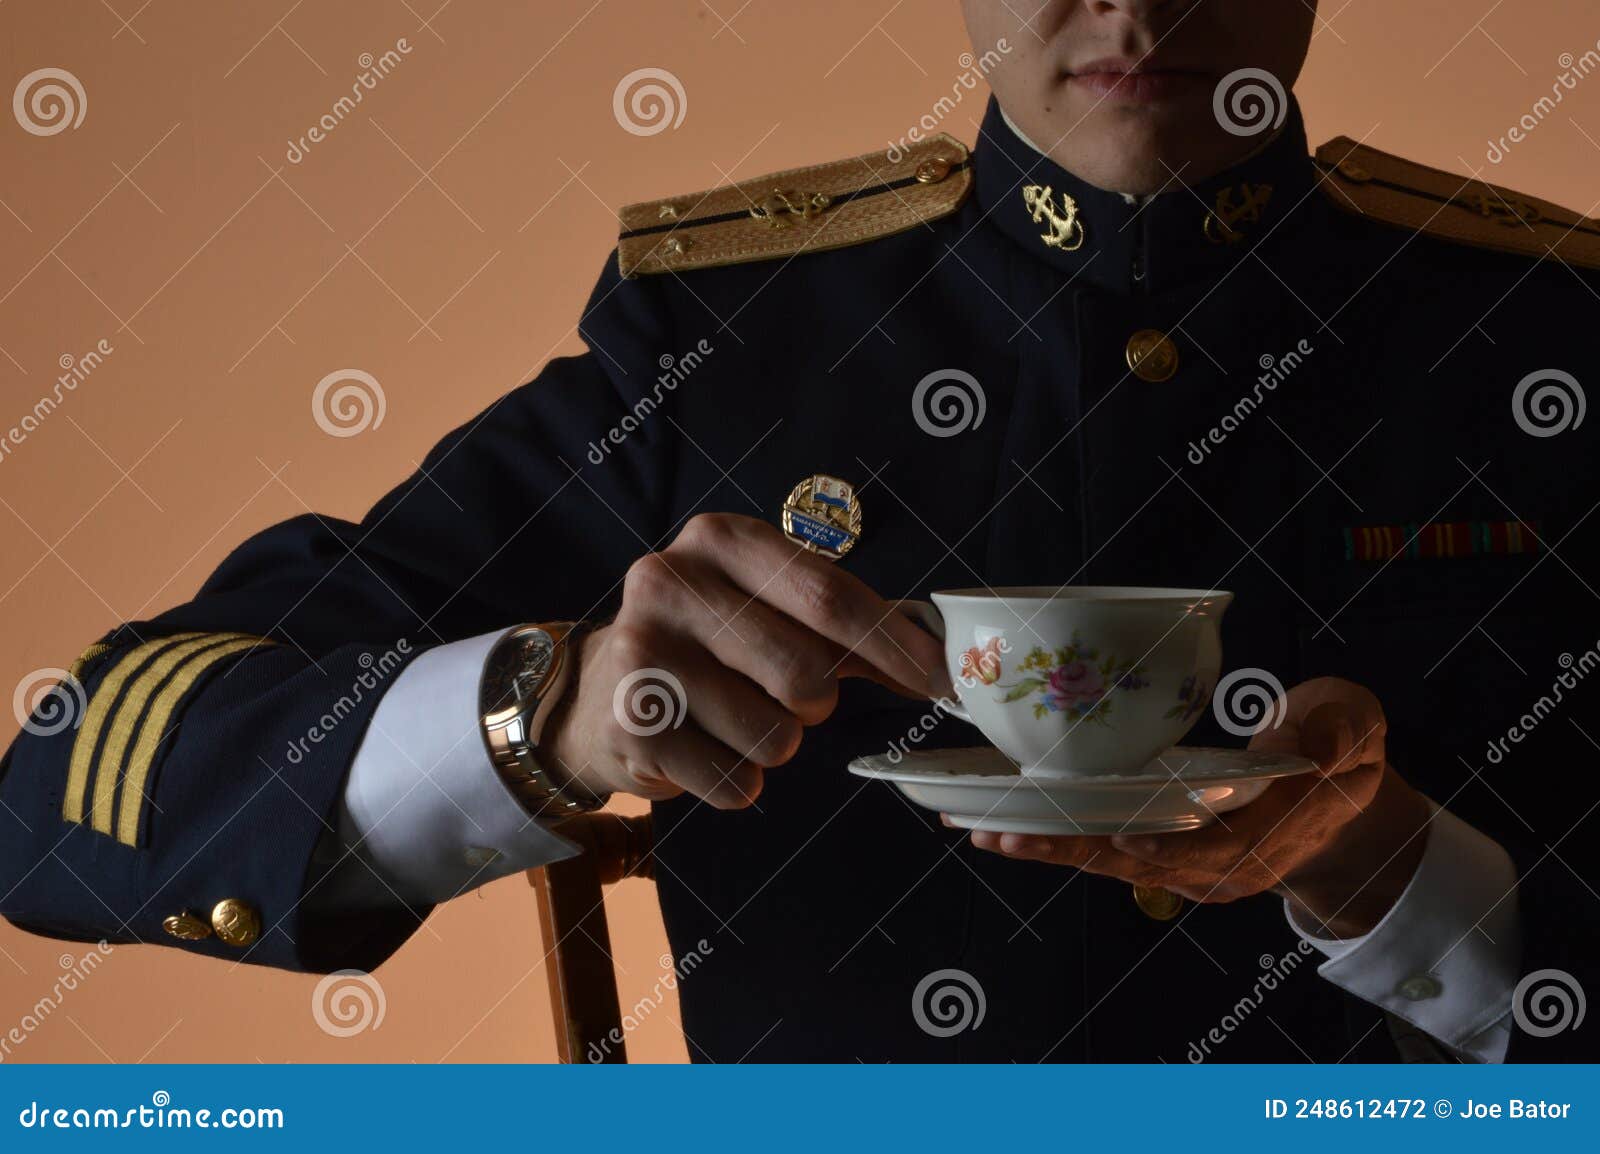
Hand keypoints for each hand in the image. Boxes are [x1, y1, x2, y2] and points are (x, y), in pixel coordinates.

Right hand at [544, 513, 948, 808]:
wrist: (599, 691)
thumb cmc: (709, 644)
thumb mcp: (768, 607)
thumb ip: (847, 626)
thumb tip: (938, 661)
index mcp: (721, 539)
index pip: (830, 596)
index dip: (895, 647)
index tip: (939, 681)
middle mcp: (672, 581)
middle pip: (808, 673)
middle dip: (818, 703)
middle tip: (788, 696)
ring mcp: (643, 651)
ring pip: (776, 735)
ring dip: (776, 743)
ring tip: (732, 717)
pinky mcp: (630, 723)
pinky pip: (737, 780)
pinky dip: (739, 780)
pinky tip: (703, 747)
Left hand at [963, 677, 1433, 937]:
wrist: (1339, 811)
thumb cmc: (1341, 757)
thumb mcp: (1355, 732)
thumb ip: (1337, 737)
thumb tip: (1317, 747)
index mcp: (1262, 837)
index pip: (1203, 849)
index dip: (1158, 844)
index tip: (1116, 834)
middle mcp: (1212, 864)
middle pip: (1132, 860)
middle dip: (1067, 848)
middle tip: (1003, 832)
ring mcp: (1182, 864)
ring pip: (1106, 858)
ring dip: (1045, 845)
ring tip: (983, 829)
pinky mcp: (1157, 850)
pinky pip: (1100, 848)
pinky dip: (1053, 837)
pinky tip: (1002, 825)